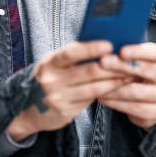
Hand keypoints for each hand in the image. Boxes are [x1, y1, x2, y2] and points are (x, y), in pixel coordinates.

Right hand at [7, 40, 132, 140]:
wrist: (25, 109)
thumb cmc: (47, 79)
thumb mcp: (53, 64)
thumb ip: (73, 56)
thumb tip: (102, 45)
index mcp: (50, 62)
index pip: (72, 52)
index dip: (92, 48)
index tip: (110, 45)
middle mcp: (52, 80)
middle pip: (89, 71)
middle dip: (112, 66)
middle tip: (129, 61)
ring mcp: (59, 97)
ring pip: (94, 88)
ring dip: (115, 81)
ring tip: (129, 74)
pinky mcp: (66, 111)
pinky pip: (92, 100)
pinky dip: (107, 92)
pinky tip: (118, 88)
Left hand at [97, 43, 155, 129]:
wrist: (149, 100)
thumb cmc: (137, 74)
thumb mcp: (135, 60)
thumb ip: (126, 53)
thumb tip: (105, 45)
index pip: (154, 53)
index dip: (138, 51)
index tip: (121, 51)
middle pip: (147, 71)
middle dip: (122, 66)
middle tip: (102, 63)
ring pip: (138, 92)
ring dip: (115, 88)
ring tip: (97, 84)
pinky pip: (134, 108)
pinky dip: (116, 103)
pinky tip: (103, 98)